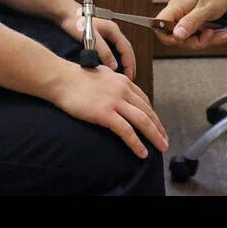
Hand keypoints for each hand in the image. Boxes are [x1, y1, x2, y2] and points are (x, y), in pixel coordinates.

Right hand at [48, 61, 168, 158]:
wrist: (61, 79)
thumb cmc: (77, 78)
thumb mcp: (103, 75)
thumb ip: (114, 83)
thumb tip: (118, 92)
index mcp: (123, 81)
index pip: (144, 100)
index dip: (153, 115)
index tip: (157, 125)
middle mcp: (123, 90)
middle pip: (147, 111)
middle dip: (159, 127)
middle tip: (165, 139)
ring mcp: (115, 102)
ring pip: (142, 121)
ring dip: (155, 136)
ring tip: (161, 147)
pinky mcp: (105, 113)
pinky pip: (126, 131)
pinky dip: (137, 143)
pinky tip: (142, 152)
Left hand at [59, 8, 136, 80]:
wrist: (66, 14)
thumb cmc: (77, 22)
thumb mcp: (90, 37)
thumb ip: (103, 51)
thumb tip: (114, 65)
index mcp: (113, 30)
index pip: (126, 49)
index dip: (129, 63)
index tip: (129, 75)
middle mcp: (113, 31)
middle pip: (126, 50)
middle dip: (130, 64)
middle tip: (130, 78)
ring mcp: (108, 34)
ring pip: (121, 50)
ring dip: (124, 62)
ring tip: (123, 74)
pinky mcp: (101, 37)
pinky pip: (114, 50)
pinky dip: (116, 59)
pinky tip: (112, 66)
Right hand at [153, 0, 226, 48]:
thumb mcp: (206, 8)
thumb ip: (190, 22)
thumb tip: (176, 35)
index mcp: (175, 8)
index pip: (160, 29)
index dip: (172, 39)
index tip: (191, 38)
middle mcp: (176, 15)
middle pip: (176, 38)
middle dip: (196, 42)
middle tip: (212, 34)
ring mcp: (183, 19)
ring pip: (188, 39)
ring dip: (207, 40)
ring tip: (224, 34)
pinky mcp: (191, 22)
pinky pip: (197, 36)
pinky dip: (210, 37)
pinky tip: (223, 34)